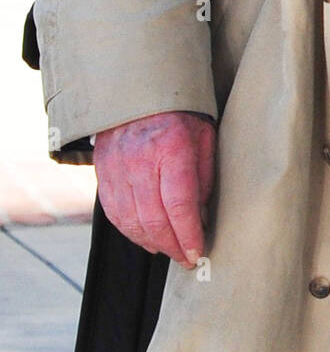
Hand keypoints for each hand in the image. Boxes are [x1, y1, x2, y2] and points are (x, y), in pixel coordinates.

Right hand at [93, 111, 215, 268]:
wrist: (140, 92)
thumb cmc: (181, 115)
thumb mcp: (204, 137)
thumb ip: (204, 176)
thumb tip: (202, 217)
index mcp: (171, 147)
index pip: (178, 203)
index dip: (188, 234)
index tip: (198, 253)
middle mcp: (140, 159)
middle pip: (153, 218)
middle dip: (172, 245)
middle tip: (187, 259)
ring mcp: (117, 167)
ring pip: (131, 220)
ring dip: (152, 243)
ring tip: (170, 251)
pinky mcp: (103, 172)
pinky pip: (115, 213)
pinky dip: (131, 232)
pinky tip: (147, 238)